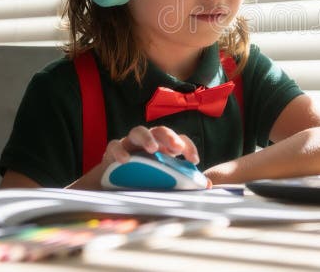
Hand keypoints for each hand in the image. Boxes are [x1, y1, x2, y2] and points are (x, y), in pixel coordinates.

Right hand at [68, 126, 199, 189]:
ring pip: (137, 131)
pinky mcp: (111, 153)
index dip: (188, 146)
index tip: (194, 160)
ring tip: (153, 148)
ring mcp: (129, 144)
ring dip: (147, 137)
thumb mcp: (163, 183)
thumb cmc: (142, 182)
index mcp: (162, 148)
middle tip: (176, 148)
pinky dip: (119, 151)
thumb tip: (209, 186)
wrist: (111, 189)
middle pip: (160, 130)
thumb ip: (184, 182)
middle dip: (169, 136)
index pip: (178, 140)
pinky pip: (114, 145)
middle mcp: (147, 142)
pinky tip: (125, 160)